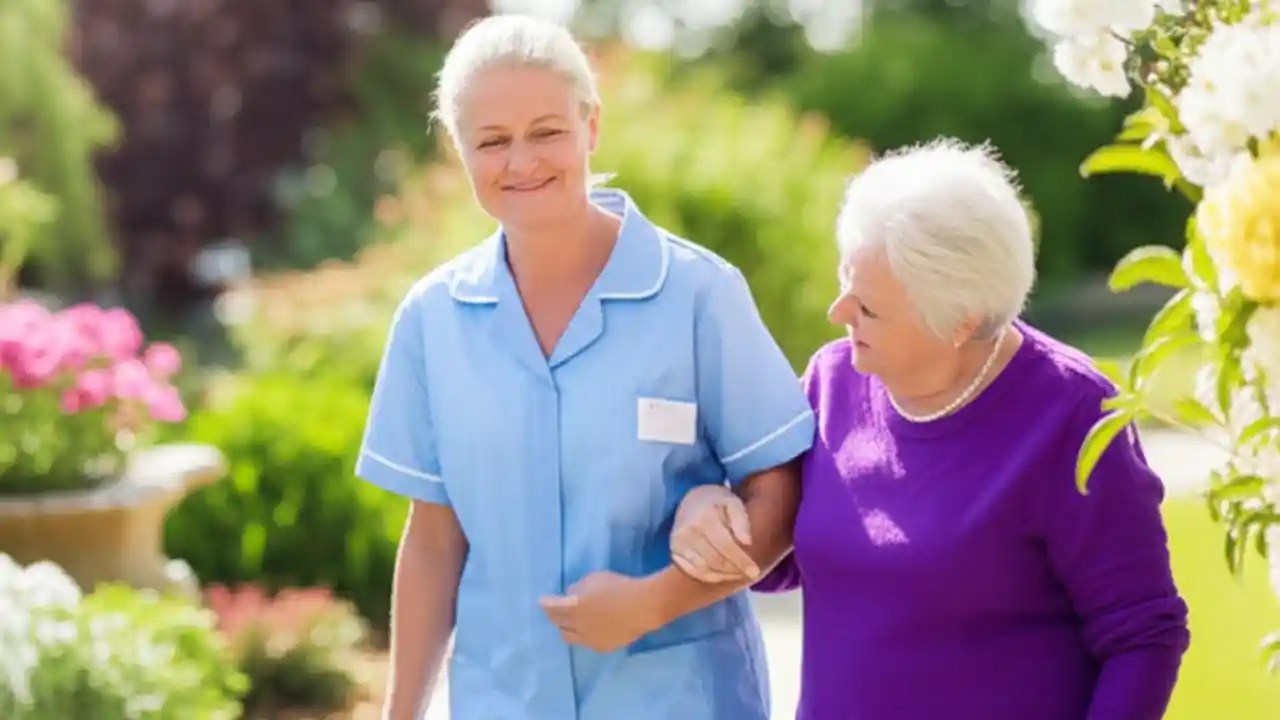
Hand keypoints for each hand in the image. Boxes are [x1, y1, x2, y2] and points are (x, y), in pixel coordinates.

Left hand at [539, 571, 663, 652]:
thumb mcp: (594, 579)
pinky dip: (583, 635)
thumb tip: (570, 595)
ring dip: (567, 629)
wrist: (644, 606)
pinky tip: (589, 629)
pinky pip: (586, 642)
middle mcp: (577, 627)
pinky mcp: (603, 647)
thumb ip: (578, 588)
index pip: (552, 608)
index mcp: (573, 608)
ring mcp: (590, 640)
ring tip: (570, 623)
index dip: (546, 604)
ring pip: (570, 637)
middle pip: (558, 625)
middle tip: (555, 611)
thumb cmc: (619, 587)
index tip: (542, 601)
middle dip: (555, 617)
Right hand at [671, 484, 757, 582]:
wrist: (692, 501)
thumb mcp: (733, 503)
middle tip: (750, 573)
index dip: (740, 560)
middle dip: (734, 570)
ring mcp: (678, 543)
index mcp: (704, 518)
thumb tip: (747, 542)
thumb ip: (742, 520)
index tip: (754, 571)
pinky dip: (710, 577)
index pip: (725, 545)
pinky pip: (693, 572)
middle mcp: (687, 531)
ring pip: (704, 569)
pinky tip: (722, 574)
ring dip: (723, 575)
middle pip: (715, 560)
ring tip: (738, 573)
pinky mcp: (674, 552)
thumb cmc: (717, 504)